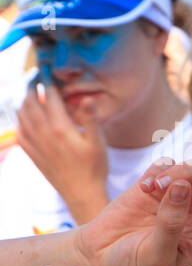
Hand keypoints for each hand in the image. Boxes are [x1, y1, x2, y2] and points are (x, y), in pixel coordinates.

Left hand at [16, 77, 108, 222]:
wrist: (81, 192)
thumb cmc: (94, 168)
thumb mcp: (98, 142)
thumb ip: (90, 119)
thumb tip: (86, 98)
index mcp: (60, 128)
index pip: (49, 97)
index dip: (48, 81)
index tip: (48, 72)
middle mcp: (43, 134)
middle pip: (30, 102)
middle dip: (31, 87)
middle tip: (37, 79)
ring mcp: (35, 143)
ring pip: (21, 114)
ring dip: (24, 101)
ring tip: (31, 94)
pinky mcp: (31, 152)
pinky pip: (19, 129)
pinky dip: (20, 118)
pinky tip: (26, 116)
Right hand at [71, 97, 191, 265]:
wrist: (102, 259)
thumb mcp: (158, 256)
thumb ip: (172, 222)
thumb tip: (180, 186)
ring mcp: (189, 187)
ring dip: (181, 176)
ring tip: (155, 199)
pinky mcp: (163, 177)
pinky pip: (170, 164)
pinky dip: (158, 177)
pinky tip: (145, 195)